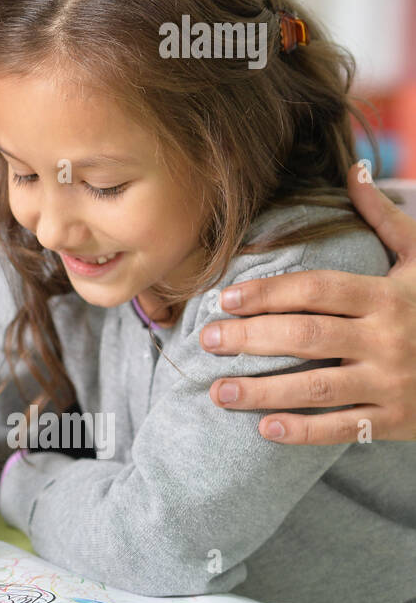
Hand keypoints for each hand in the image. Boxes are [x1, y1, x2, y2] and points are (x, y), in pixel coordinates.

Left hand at [203, 163, 415, 442]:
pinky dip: (302, 431)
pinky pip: (343, 429)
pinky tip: (264, 429)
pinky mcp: (396, 421)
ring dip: (262, 391)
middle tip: (206, 340)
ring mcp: (393, 383)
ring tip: (217, 390)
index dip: (268, 292)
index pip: (317, 289)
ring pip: (317, 388)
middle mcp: (388, 339)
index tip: (225, 299)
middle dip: (250, 339)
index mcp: (388, 297)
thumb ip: (385, 219)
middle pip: (307, 336)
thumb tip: (354, 170)